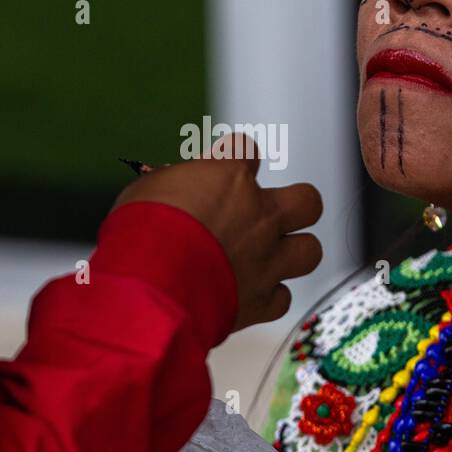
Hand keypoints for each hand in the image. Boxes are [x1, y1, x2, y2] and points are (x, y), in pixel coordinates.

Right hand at [112, 133, 322, 329]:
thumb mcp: (148, 189)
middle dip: (295, 206)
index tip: (222, 167)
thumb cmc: (141, 231)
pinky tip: (250, 294)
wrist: (150, 284)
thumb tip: (177, 185)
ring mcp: (266, 260)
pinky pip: (282, 298)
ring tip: (270, 257)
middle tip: (271, 213)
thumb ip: (174, 184)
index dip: (233, 158)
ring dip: (292, 253)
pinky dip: (268, 297)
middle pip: (307, 201)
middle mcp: (260, 216)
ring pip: (310, 251)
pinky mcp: (260, 301)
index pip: (246, 149)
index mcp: (231, 179)